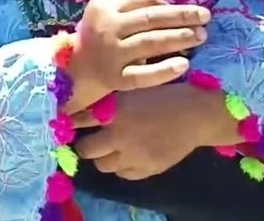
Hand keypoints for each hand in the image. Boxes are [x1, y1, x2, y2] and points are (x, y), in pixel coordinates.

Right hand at [67, 0, 210, 109]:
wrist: (81, 65)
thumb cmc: (102, 28)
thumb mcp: (109, 3)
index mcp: (106, 6)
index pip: (144, 1)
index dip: (168, 5)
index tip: (187, 12)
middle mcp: (107, 28)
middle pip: (149, 20)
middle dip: (180, 18)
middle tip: (205, 18)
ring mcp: (111, 55)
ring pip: (148, 45)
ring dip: (177, 39)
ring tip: (200, 36)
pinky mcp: (117, 79)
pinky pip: (141, 76)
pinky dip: (162, 71)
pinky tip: (183, 65)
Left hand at [74, 84, 219, 179]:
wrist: (195, 114)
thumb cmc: (162, 96)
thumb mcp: (131, 90)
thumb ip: (108, 103)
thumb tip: (82, 111)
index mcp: (115, 111)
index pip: (80, 120)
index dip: (72, 122)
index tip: (68, 123)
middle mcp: (120, 135)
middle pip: (85, 149)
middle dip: (86, 144)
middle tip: (91, 139)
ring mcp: (133, 155)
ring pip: (102, 165)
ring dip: (103, 156)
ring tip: (110, 148)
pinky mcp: (147, 168)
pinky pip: (123, 173)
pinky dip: (121, 166)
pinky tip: (127, 155)